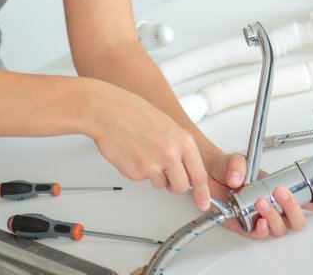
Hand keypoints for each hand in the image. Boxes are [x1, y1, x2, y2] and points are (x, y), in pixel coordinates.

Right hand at [89, 81, 211, 211]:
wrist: (109, 111)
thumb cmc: (134, 112)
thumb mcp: (167, 124)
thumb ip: (179, 146)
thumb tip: (186, 166)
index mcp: (183, 140)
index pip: (199, 174)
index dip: (202, 192)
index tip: (203, 201)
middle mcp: (170, 154)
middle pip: (181, 187)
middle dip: (175, 183)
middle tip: (167, 173)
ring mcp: (152, 166)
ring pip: (160, 184)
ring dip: (154, 174)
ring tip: (143, 151)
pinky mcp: (135, 173)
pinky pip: (142, 179)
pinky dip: (137, 169)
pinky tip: (132, 152)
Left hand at [206, 151, 312, 238]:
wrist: (207, 174)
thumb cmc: (228, 168)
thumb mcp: (235, 159)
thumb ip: (237, 164)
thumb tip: (238, 176)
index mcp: (281, 188)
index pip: (309, 198)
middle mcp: (275, 205)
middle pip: (297, 218)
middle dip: (294, 207)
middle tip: (281, 192)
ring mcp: (262, 216)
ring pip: (280, 228)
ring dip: (275, 216)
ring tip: (262, 202)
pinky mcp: (247, 225)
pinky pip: (259, 234)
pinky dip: (262, 231)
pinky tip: (259, 221)